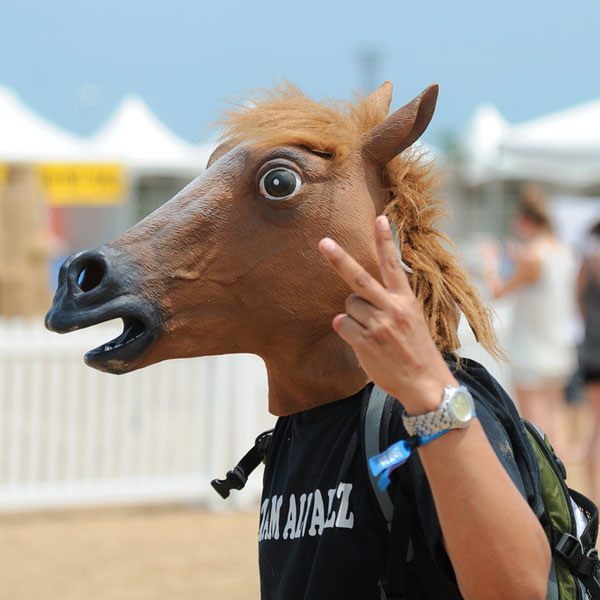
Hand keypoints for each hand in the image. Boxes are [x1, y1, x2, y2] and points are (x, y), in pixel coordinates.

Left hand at [318, 216, 456, 414]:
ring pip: (348, 305)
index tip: (380, 218)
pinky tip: (362, 342)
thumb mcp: (413, 320)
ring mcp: (379, 325)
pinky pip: (342, 325)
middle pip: (359, 278)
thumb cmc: (416, 350)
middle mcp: (392, 309)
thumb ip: (390, 304)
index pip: (393, 265)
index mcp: (406, 300)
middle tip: (322, 242)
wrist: (425, 383)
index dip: (385, 241)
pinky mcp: (367, 342)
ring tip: (371, 331)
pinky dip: (346, 330)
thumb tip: (351, 303)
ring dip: (352, 315)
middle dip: (339, 259)